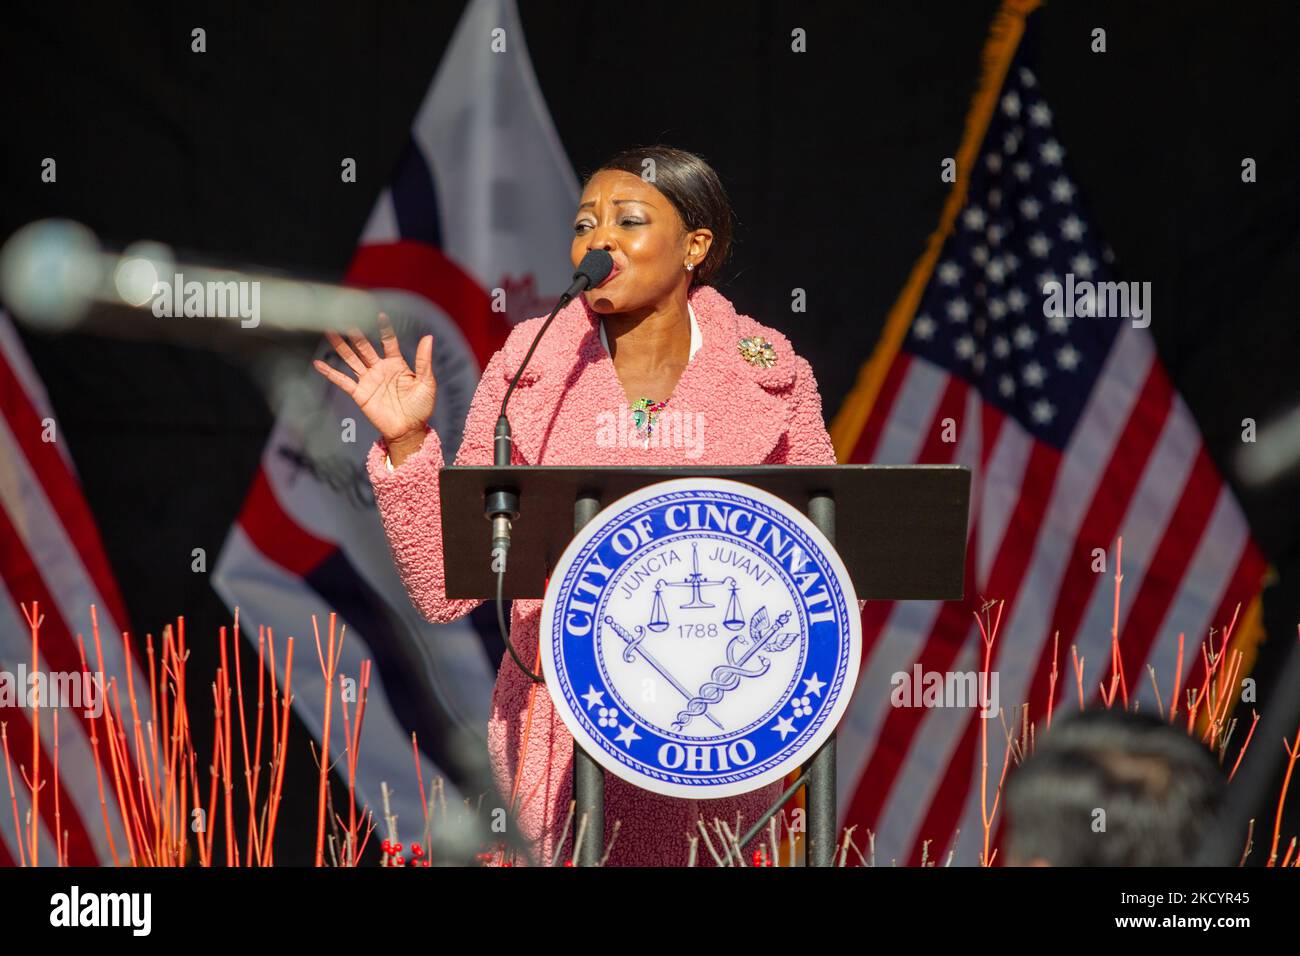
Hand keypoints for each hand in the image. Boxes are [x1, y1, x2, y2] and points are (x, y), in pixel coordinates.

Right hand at [313, 312, 435, 451]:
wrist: (410, 430)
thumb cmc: (421, 407)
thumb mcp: (427, 382)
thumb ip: (424, 360)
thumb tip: (428, 337)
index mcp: (397, 364)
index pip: (388, 342)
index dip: (385, 329)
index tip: (380, 314)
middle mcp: (379, 368)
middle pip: (364, 347)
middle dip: (355, 334)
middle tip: (345, 318)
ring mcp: (368, 380)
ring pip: (352, 359)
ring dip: (341, 346)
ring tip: (330, 332)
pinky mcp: (360, 394)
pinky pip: (343, 381)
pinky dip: (330, 373)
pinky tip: (318, 364)